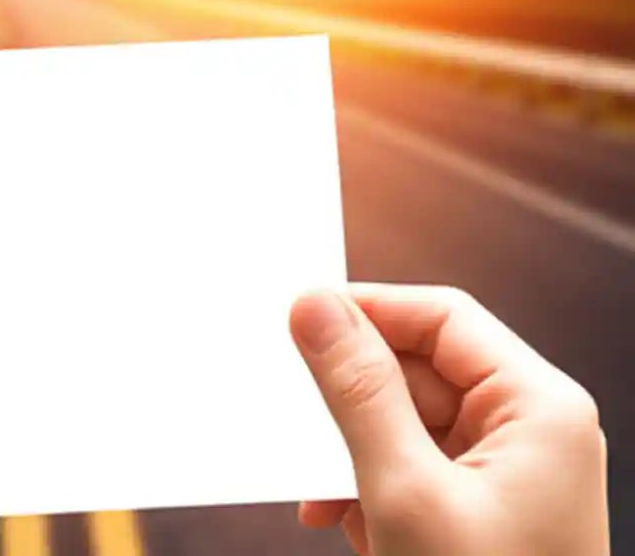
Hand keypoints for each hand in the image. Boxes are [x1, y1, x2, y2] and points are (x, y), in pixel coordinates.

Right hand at [290, 285, 608, 554]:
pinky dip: (372, 488)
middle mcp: (531, 429)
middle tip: (296, 422)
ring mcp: (509, 473)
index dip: (365, 310)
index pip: (440, 317)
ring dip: (355, 453)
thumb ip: (356, 391)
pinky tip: (350, 525)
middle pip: (420, 369)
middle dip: (352, 402)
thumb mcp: (403, 490)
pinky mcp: (484, 511)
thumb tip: (316, 309)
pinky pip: (414, 467)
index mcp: (537, 406)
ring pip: (408, 423)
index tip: (296, 320)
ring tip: (328, 499)